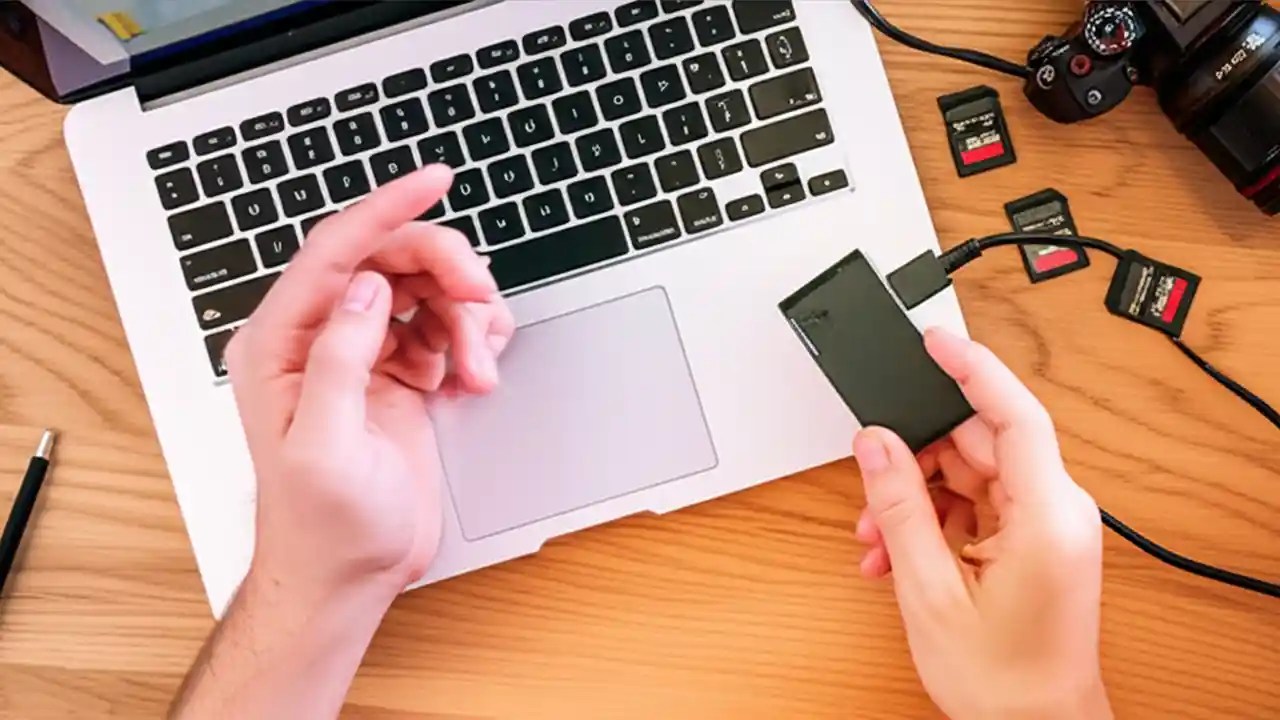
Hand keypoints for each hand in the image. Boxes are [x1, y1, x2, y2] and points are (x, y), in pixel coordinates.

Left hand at [224, 165, 513, 606]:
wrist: (349, 575)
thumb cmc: (324, 526)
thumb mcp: (325, 447)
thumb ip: (339, 358)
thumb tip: (364, 286)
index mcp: (281, 344)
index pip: (335, 249)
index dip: (387, 208)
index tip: (435, 180)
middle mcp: (319, 338)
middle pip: (389, 261)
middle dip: (445, 273)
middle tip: (479, 302)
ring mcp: (361, 354)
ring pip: (424, 292)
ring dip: (464, 319)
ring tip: (477, 370)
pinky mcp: (396, 374)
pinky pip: (442, 327)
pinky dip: (469, 340)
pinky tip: (472, 376)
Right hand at [852, 328, 1110, 719]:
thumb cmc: (1002, 679)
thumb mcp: (929, 590)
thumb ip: (900, 508)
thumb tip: (876, 444)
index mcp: (1047, 518)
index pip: (1015, 415)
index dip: (973, 369)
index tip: (935, 341)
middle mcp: (1058, 511)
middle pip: (978, 443)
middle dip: (915, 459)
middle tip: (870, 485)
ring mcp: (1048, 523)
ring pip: (971, 473)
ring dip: (917, 497)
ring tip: (879, 540)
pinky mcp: (1036, 537)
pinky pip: (978, 501)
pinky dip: (935, 517)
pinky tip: (899, 549)